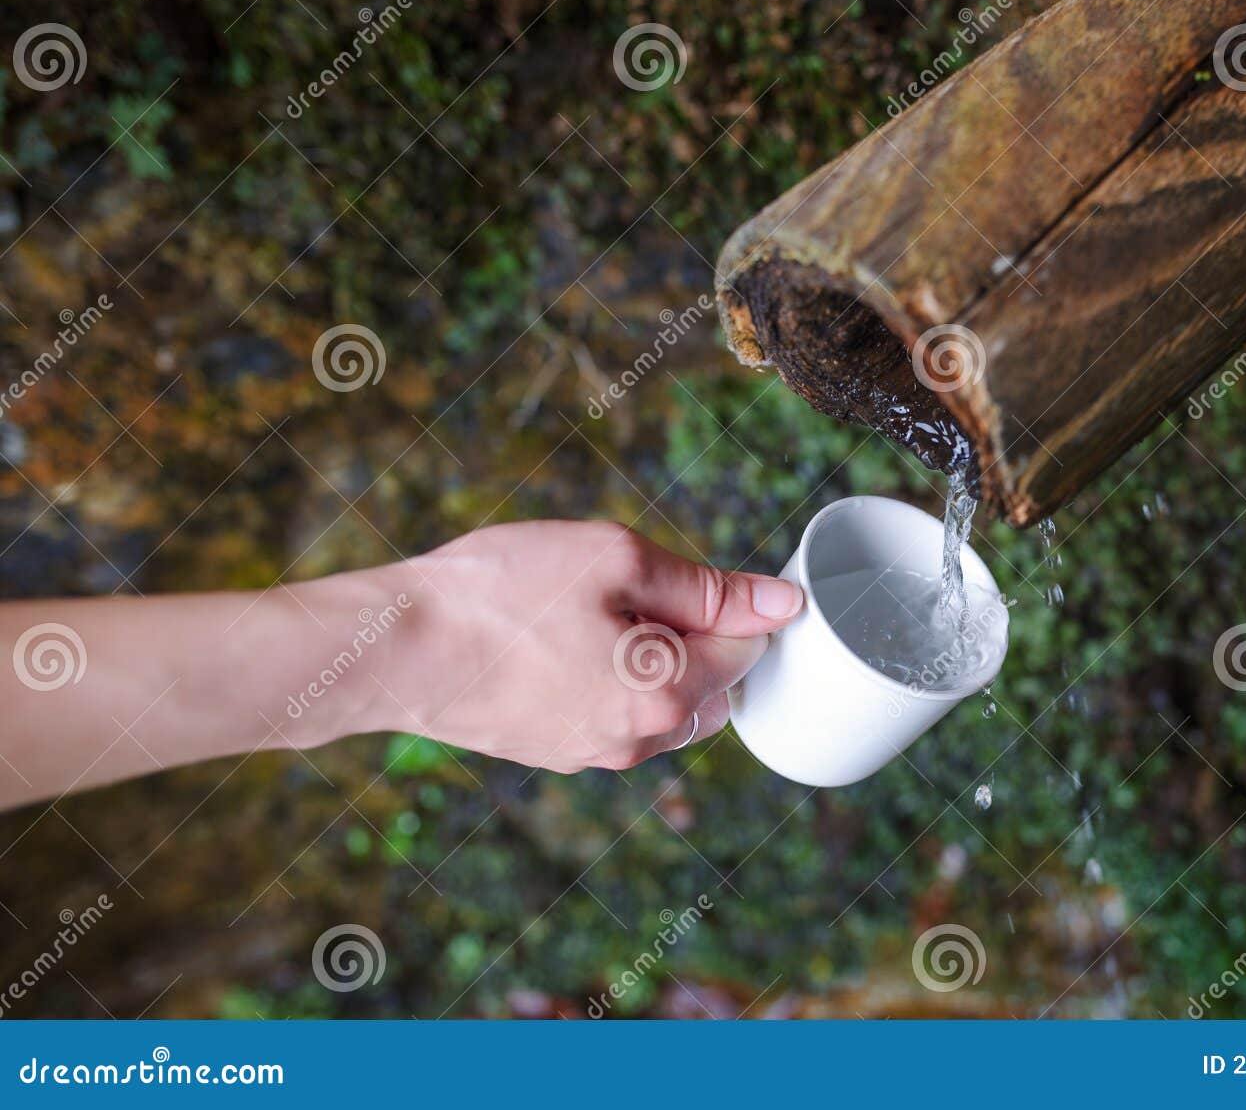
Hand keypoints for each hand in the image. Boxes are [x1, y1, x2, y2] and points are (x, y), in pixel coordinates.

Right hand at [371, 521, 803, 772]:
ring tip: (584, 614)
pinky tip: (555, 640)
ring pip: (662, 702)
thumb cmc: (500, 593)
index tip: (677, 574)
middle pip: (711, 683)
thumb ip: (706, 587)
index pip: (749, 648)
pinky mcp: (555, 753)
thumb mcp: (614, 560)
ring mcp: (593, 755)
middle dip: (691, 635)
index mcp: (667, 696)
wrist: (394, 648)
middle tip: (625, 590)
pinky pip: (613, 713)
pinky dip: (607, 677)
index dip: (725, 601)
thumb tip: (782, 603)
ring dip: (649, 659)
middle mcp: (639, 741)